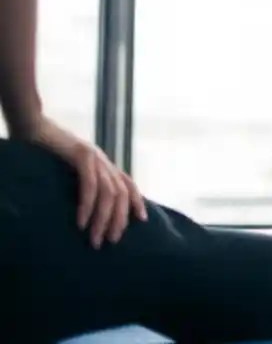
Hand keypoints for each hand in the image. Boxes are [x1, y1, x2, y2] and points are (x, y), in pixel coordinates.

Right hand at [18, 116, 147, 247]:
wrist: (34, 127)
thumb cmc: (49, 152)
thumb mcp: (73, 167)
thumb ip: (87, 180)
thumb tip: (91, 206)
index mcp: (104, 163)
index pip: (128, 184)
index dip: (137, 201)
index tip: (141, 220)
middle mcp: (104, 160)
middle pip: (120, 193)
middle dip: (118, 219)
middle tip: (111, 241)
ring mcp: (94, 157)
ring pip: (108, 193)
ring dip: (103, 218)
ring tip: (95, 238)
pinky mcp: (80, 155)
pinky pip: (89, 185)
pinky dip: (87, 205)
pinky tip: (82, 222)